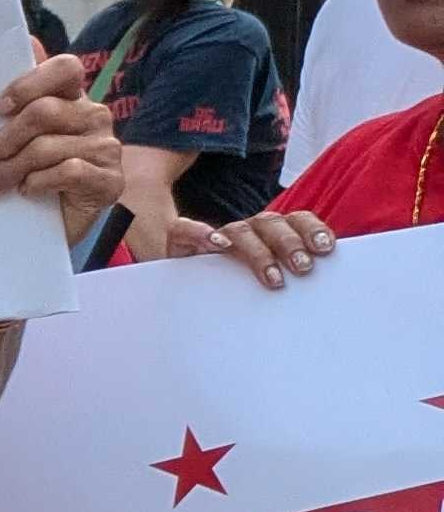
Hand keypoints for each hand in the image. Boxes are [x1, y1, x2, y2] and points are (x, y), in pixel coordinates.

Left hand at [0, 53, 120, 218]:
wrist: (59, 224)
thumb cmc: (37, 172)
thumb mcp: (23, 136)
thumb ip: (25, 96)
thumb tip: (29, 41)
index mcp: (74, 99)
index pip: (65, 68)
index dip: (29, 84)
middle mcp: (94, 117)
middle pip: (45, 111)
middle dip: (7, 136)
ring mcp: (107, 148)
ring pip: (49, 146)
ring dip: (12, 167)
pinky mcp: (110, 180)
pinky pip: (68, 171)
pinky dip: (37, 183)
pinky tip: (25, 191)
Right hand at [169, 208, 335, 289]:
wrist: (182, 290)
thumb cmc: (234, 289)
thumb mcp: (269, 282)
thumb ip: (294, 276)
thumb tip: (330, 289)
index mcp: (272, 234)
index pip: (296, 220)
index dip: (312, 230)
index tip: (326, 249)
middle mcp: (248, 230)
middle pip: (272, 224)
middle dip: (290, 244)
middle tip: (304, 268)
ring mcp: (215, 235)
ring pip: (240, 230)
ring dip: (258, 251)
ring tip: (272, 278)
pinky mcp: (180, 240)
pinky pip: (186, 229)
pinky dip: (201, 233)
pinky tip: (216, 245)